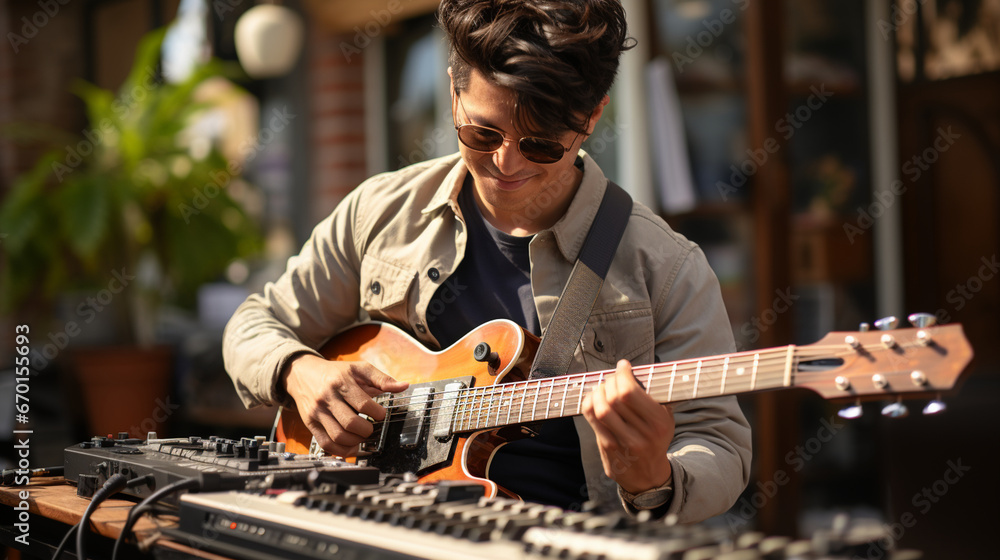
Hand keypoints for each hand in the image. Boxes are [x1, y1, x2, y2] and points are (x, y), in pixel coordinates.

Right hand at [282, 354, 408, 455]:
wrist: (303, 374)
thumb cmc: (336, 372)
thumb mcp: (359, 369)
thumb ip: (381, 378)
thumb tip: (404, 386)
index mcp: (342, 382)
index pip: (363, 404)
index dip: (377, 413)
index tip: (380, 415)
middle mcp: (327, 398)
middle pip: (351, 423)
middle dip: (367, 430)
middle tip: (371, 428)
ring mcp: (317, 412)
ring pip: (338, 436)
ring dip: (355, 442)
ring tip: (362, 437)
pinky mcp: (310, 423)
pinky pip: (325, 444)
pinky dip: (340, 451)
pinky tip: (351, 448)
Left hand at [581, 360, 674, 493]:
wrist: (649, 475)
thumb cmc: (656, 438)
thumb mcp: (666, 419)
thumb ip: (656, 396)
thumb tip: (636, 370)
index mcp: (658, 423)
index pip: (630, 393)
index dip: (622, 375)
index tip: (623, 366)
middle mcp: (641, 435)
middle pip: (614, 398)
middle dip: (611, 381)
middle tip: (613, 377)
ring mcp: (622, 444)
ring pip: (601, 409)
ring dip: (599, 391)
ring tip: (603, 387)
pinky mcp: (607, 448)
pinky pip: (592, 420)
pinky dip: (589, 403)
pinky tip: (595, 398)